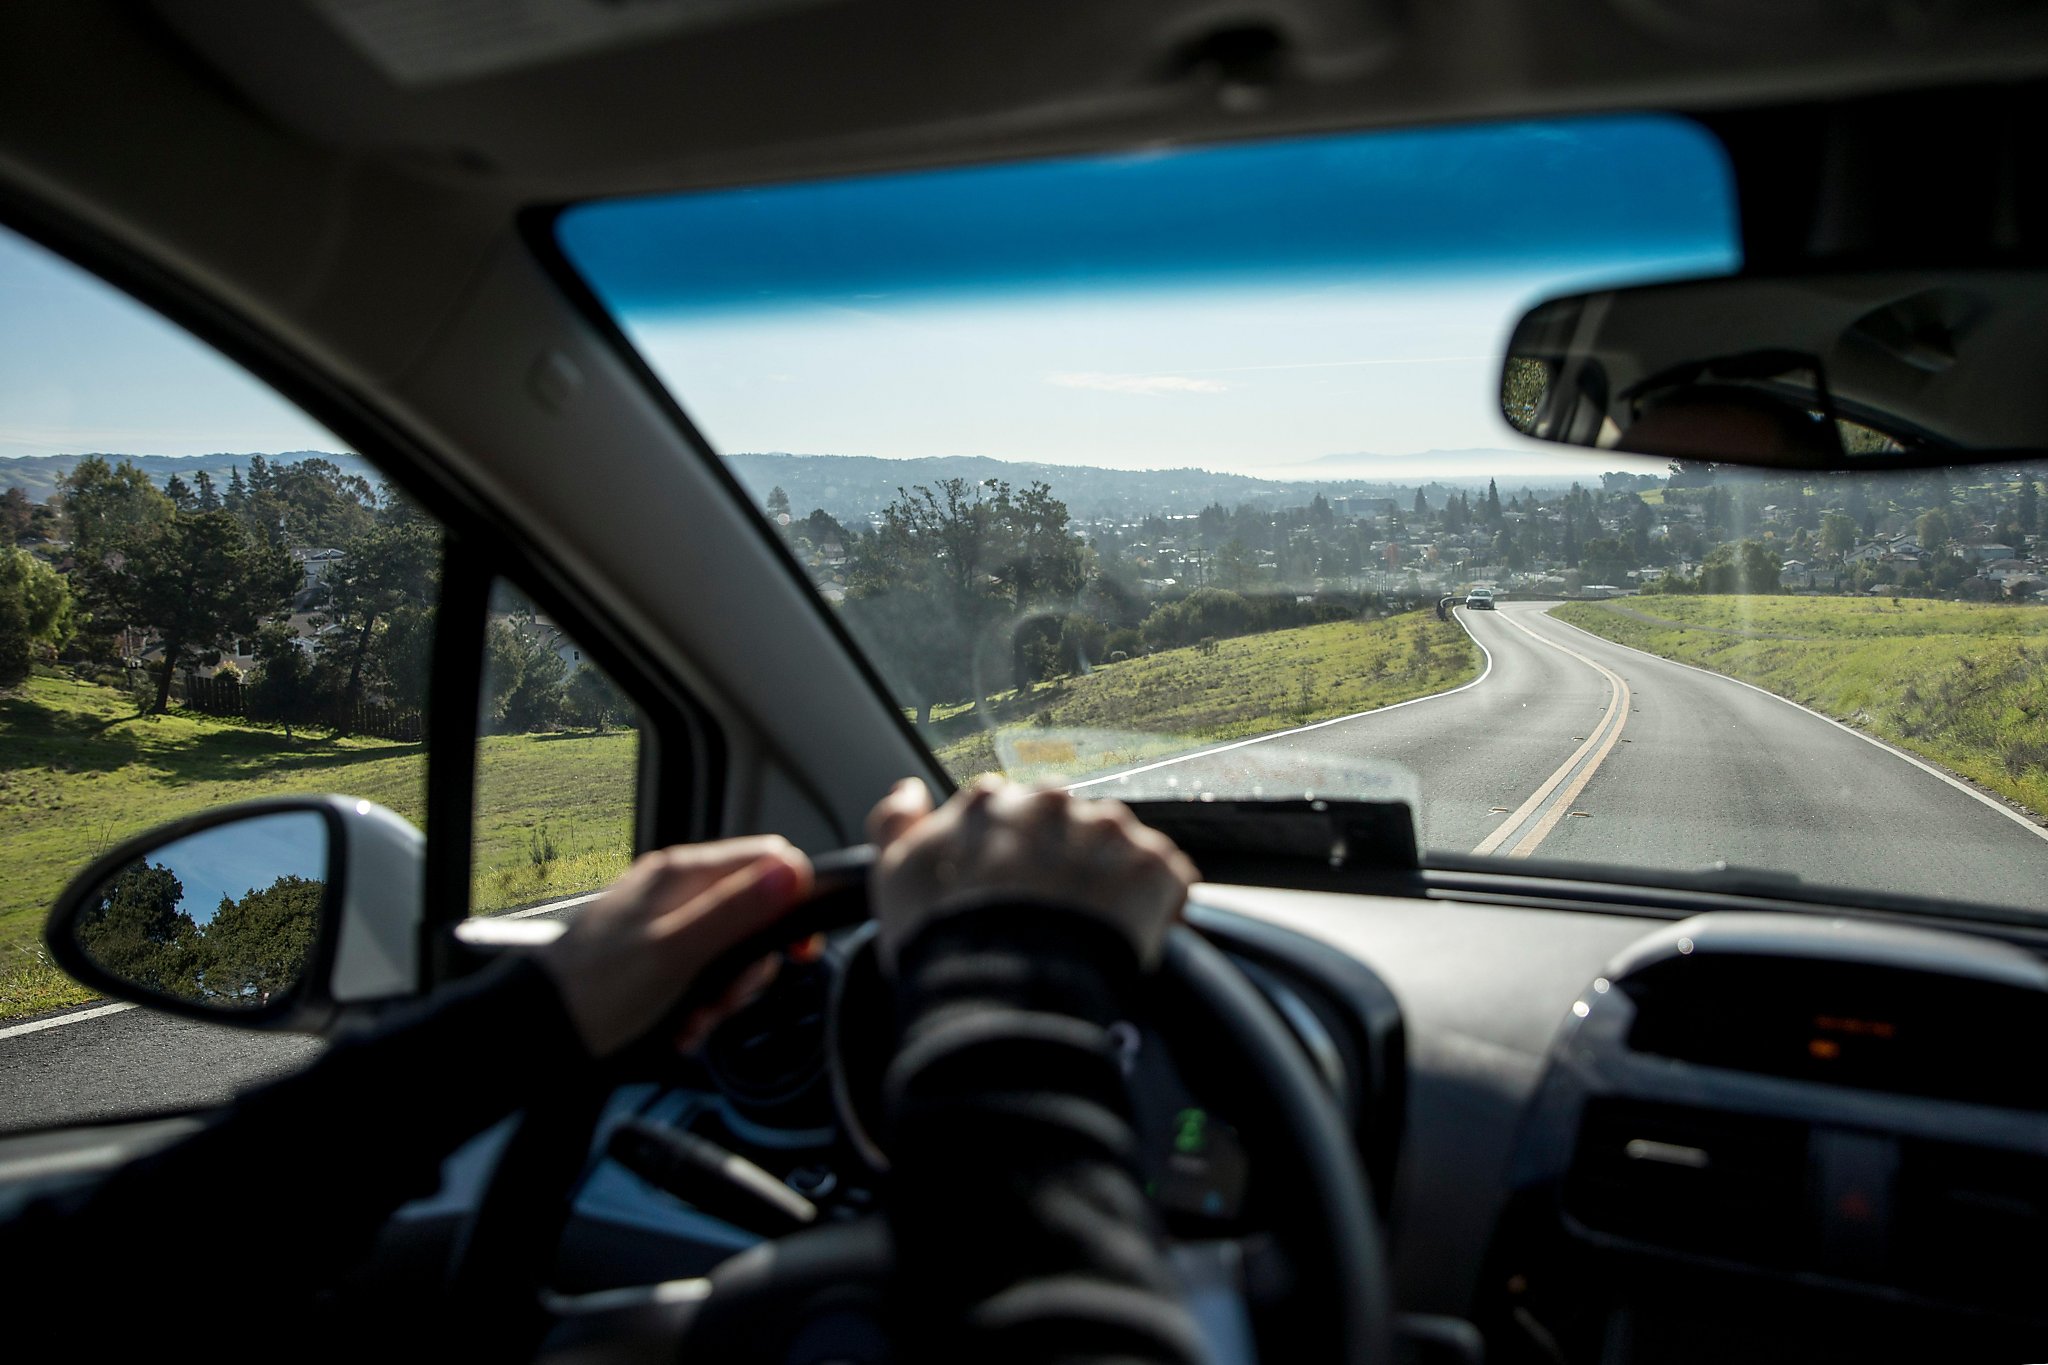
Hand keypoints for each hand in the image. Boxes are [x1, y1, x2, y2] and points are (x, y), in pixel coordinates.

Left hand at [535, 836, 812, 1057]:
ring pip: (731, 946)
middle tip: (728, 997)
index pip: (770, 860)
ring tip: (697, 1017)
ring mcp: (665, 918)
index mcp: (682, 874)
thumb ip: (736, 910)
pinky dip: (701, 1001)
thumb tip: (793, 871)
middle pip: (755, 910)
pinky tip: (682, 1024)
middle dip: (752, 962)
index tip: (797, 950)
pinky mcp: (656, 950)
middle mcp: (676, 888)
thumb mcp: (677, 952)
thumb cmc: (595, 990)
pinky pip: (703, 968)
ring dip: (726, 990)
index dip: (795, 902)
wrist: (537, 1029)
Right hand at [866, 777, 1197, 969]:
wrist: (1004, 985)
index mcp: (993, 801)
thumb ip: (895, 823)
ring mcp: (1106, 832)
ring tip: (1095, 930)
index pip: (1011, 810)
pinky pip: (1168, 878)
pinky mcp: (1152, 868)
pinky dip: (1160, 903)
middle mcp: (1053, 803)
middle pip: (1069, 823)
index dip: (1014, 852)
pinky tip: (1139, 934)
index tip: (1013, 888)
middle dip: (1068, 858)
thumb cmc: (942, 935)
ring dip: (1112, 877)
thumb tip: (908, 790)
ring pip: (1118, 844)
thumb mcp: (894, 876)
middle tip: (1055, 914)